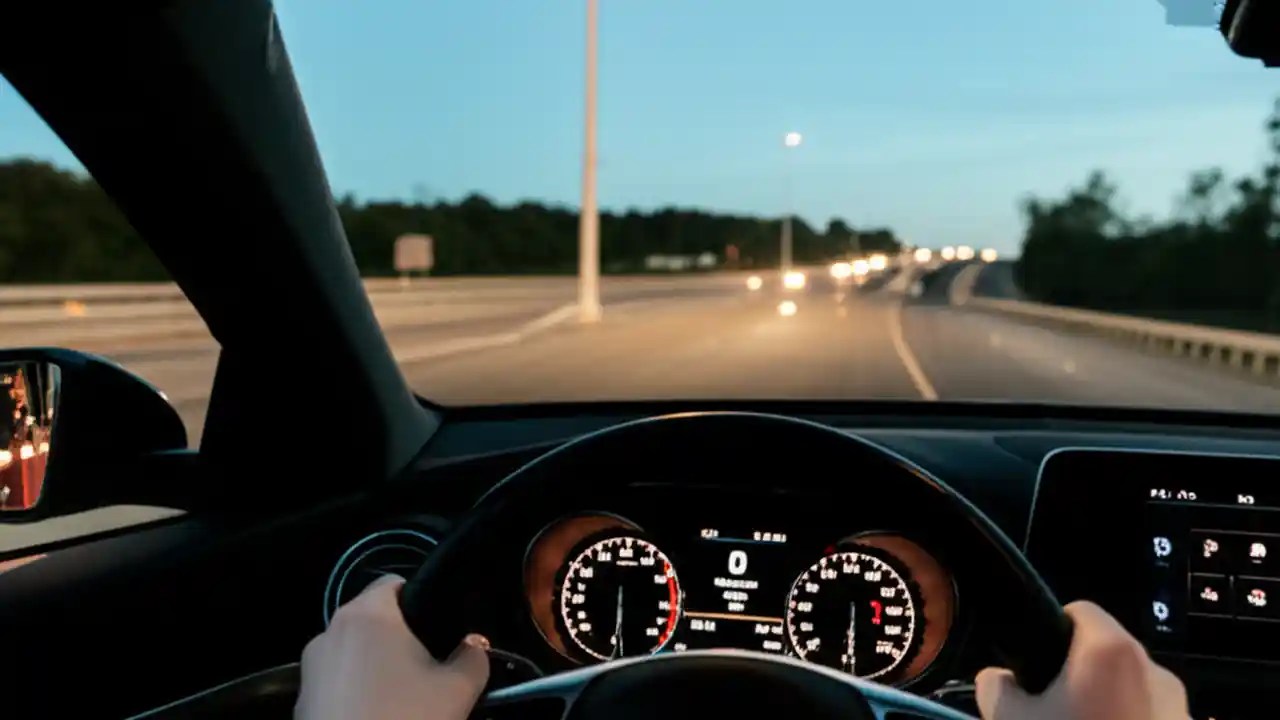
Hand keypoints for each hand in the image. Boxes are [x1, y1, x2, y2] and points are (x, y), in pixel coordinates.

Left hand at [296, 574, 488, 719]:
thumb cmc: (404, 717)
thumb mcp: (457, 690)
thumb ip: (474, 657)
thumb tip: (472, 646)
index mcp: (367, 614)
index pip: (394, 582)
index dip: (421, 600)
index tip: (440, 630)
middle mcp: (330, 631)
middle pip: (374, 620)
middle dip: (401, 639)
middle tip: (430, 669)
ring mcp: (310, 667)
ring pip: (355, 654)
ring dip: (377, 667)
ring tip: (403, 698)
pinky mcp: (301, 700)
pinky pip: (337, 683)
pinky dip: (356, 692)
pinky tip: (376, 714)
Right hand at [975, 601, 1186, 719]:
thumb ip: (996, 688)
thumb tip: (1000, 679)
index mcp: (1110, 651)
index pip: (1079, 610)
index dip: (1052, 633)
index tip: (1036, 668)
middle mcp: (1154, 669)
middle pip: (1107, 654)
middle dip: (1079, 677)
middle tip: (1051, 711)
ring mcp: (1182, 708)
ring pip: (1132, 691)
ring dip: (1107, 706)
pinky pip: (1151, 719)